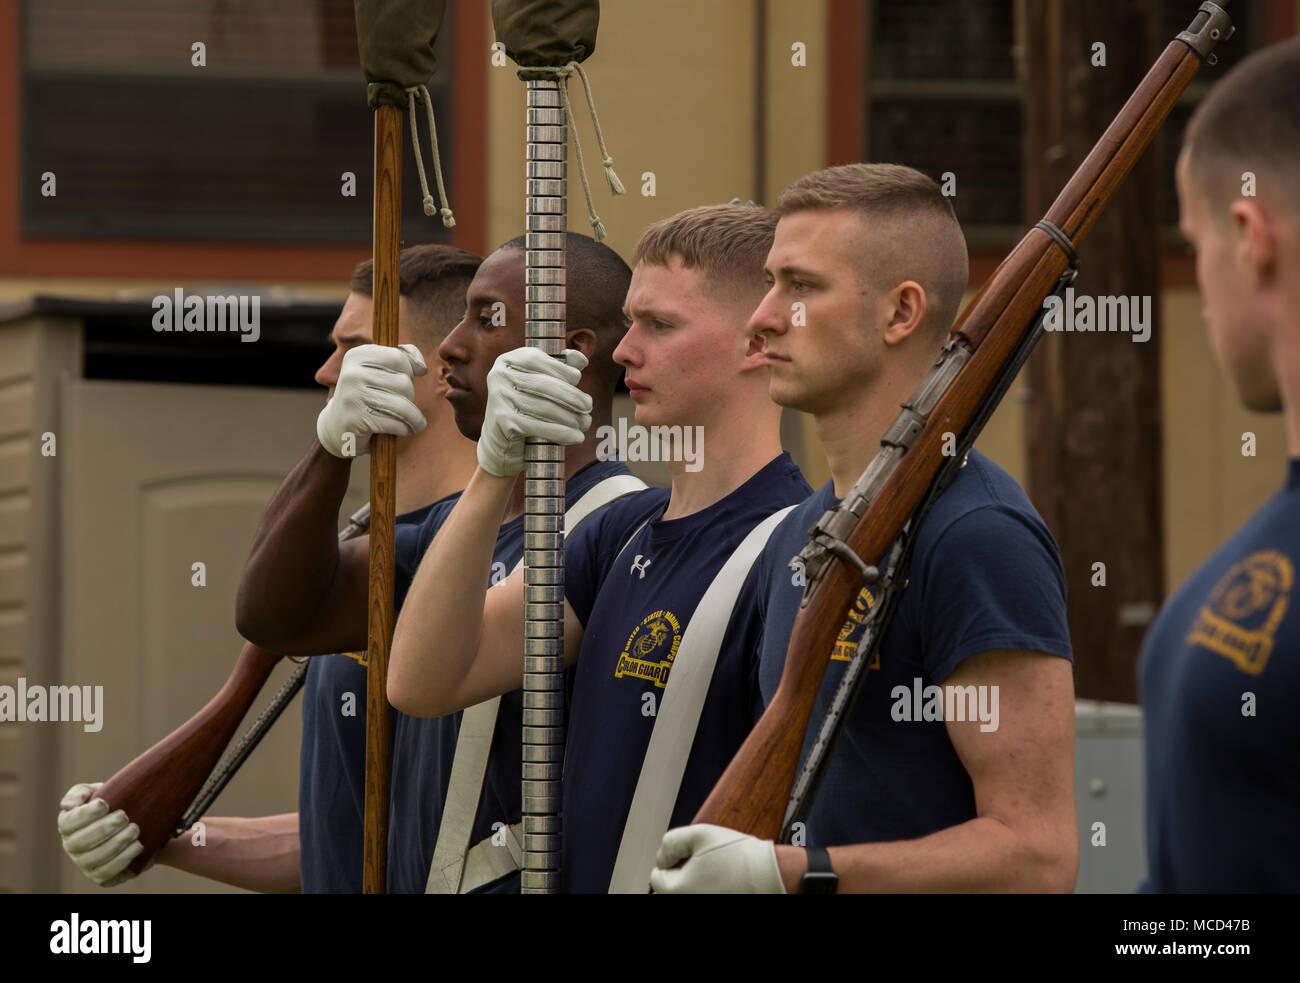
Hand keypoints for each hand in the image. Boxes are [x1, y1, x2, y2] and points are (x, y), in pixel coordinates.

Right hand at [57, 783, 145, 886]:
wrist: (135, 822)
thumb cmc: (112, 804)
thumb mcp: (96, 792)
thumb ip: (80, 793)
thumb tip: (72, 804)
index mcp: (67, 825)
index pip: (69, 823)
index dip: (85, 814)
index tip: (105, 804)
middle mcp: (72, 847)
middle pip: (81, 842)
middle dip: (104, 828)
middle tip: (124, 816)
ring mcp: (85, 863)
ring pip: (95, 858)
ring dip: (117, 843)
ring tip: (134, 829)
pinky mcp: (100, 877)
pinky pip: (108, 873)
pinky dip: (123, 859)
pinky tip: (137, 846)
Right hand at [316, 343, 427, 457]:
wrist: (337, 428)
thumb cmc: (367, 397)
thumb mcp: (380, 371)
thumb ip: (403, 358)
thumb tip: (422, 367)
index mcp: (357, 355)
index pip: (399, 357)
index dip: (409, 372)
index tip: (403, 380)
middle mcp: (352, 373)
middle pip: (404, 382)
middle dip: (409, 397)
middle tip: (399, 404)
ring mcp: (352, 396)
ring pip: (403, 405)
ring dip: (414, 418)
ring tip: (414, 422)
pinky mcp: (356, 419)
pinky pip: (395, 424)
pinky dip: (404, 429)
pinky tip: (401, 430)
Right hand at [477, 347, 591, 476]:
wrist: (500, 439)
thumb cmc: (525, 405)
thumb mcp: (539, 382)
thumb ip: (559, 367)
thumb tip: (581, 359)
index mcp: (508, 361)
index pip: (536, 359)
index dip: (560, 368)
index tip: (578, 378)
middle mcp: (499, 376)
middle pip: (542, 384)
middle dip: (571, 395)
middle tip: (588, 406)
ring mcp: (499, 399)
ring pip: (543, 407)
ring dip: (570, 417)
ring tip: (585, 423)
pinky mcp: (502, 422)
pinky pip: (537, 426)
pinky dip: (560, 432)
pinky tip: (576, 437)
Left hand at [649, 823, 785, 893]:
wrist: (770, 873)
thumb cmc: (738, 857)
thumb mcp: (698, 833)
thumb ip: (670, 842)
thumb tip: (662, 856)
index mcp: (676, 891)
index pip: (657, 875)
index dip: (672, 857)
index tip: (690, 853)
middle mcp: (687, 903)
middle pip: (671, 885)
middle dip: (682, 869)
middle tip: (703, 858)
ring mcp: (702, 904)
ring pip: (688, 890)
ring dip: (695, 878)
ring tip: (716, 867)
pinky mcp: (715, 903)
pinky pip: (703, 893)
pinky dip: (709, 886)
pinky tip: (723, 877)